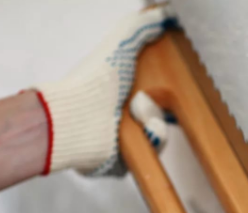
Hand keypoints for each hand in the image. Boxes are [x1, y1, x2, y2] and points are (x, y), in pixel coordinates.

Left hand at [34, 5, 174, 175]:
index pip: (160, 95)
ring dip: (153, 126)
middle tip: (142, 104)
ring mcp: (123, 141)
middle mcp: (124, 117)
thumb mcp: (120, 45)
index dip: (169, 94)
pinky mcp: (122, 163)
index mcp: (124, 91)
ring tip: (136, 117)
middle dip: (159, 112)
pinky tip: (135, 136)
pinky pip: (148, 158)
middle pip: (163, 118)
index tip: (170, 92)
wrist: (77, 118)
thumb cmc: (95, 81)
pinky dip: (146, 145)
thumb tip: (166, 14)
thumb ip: (141, 27)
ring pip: (158, 139)